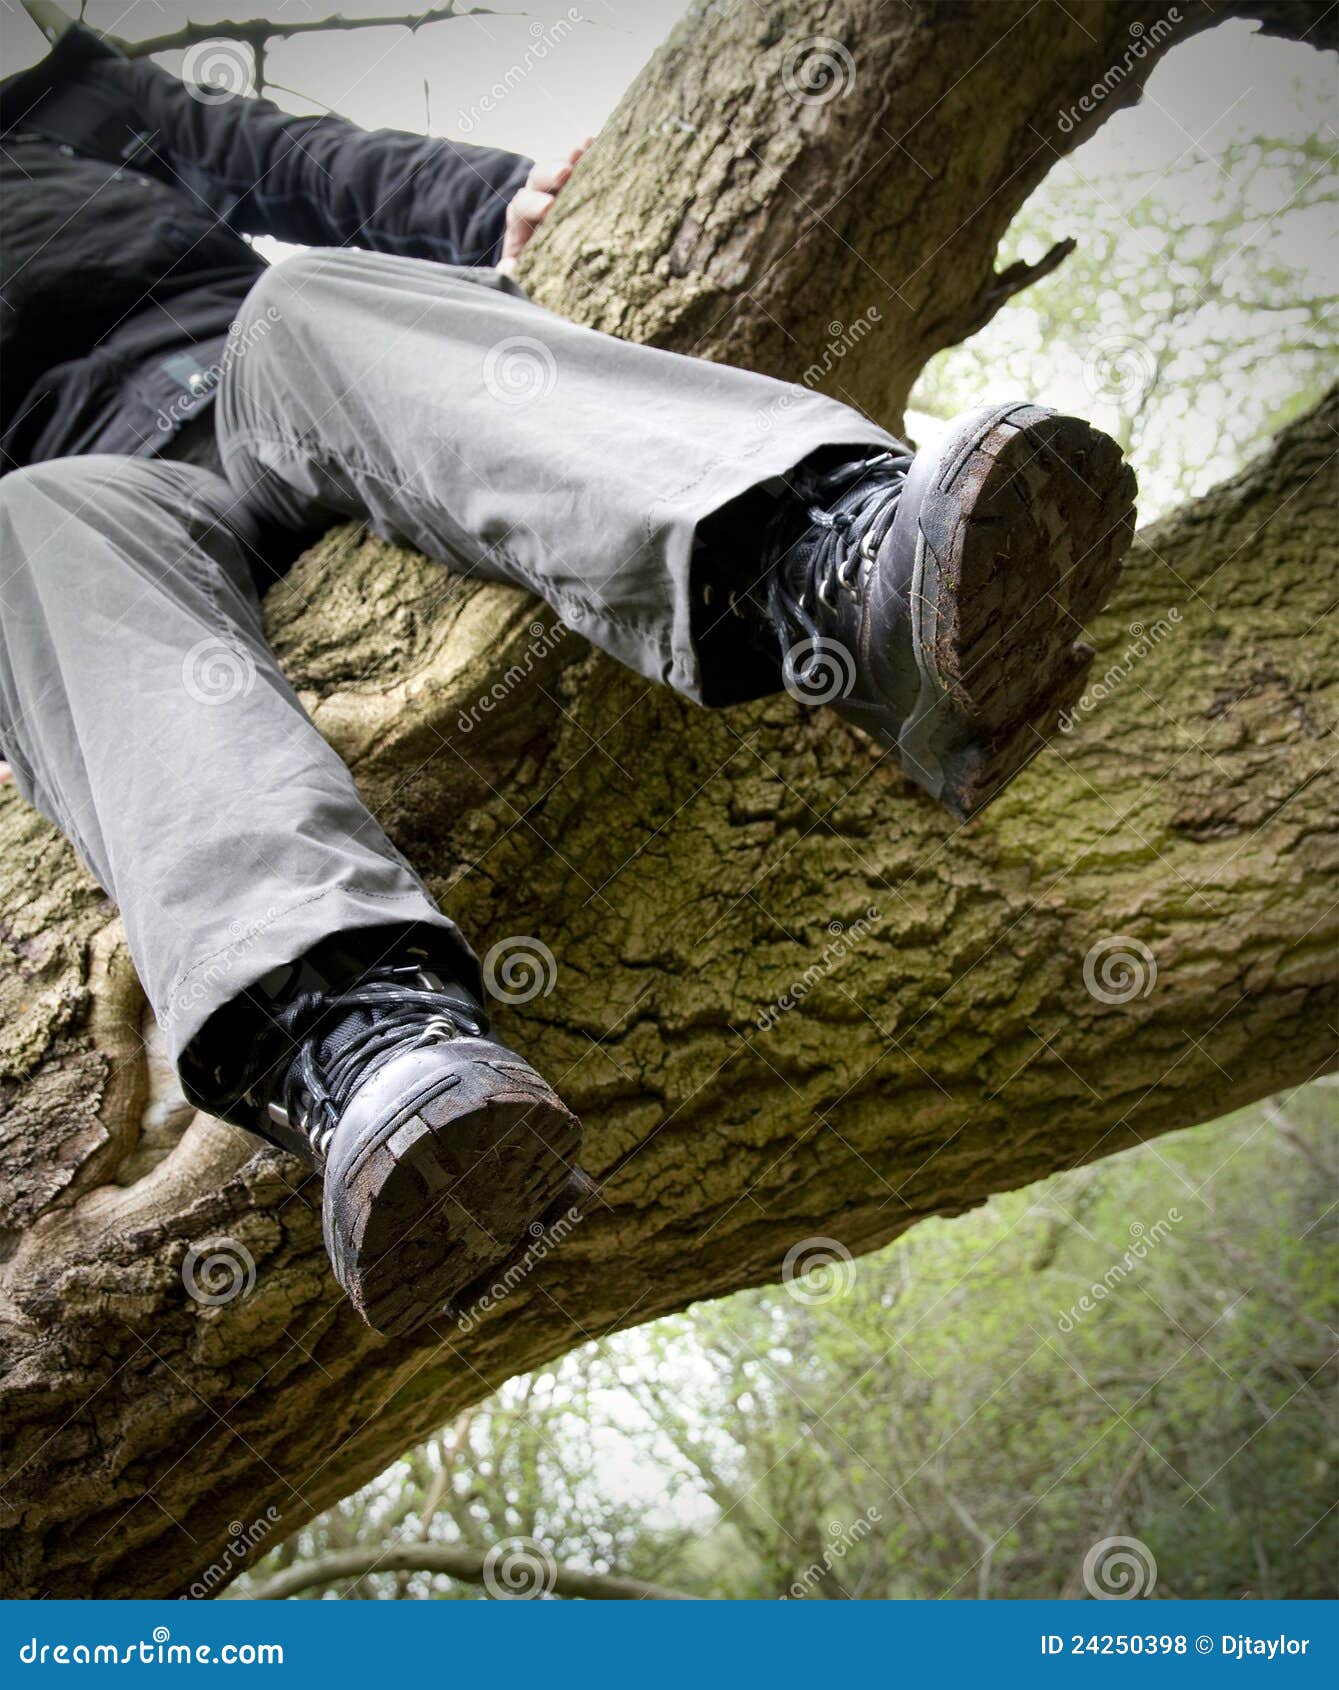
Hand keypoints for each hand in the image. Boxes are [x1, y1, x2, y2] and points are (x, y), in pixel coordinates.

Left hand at [498, 138, 591, 274]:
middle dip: (552, 173)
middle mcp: (537, 196)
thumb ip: (515, 273)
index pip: (522, 205)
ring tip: (586, 147)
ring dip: (574, 158)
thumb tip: (509, 268)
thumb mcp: (524, 273)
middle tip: (566, 173)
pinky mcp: (578, 185)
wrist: (551, 261)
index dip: (534, 204)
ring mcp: (559, 188)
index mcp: (521, 218)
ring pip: (562, 167)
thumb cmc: (537, 269)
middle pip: (539, 178)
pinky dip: (590, 155)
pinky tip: (598, 142)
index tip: (548, 208)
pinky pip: (582, 166)